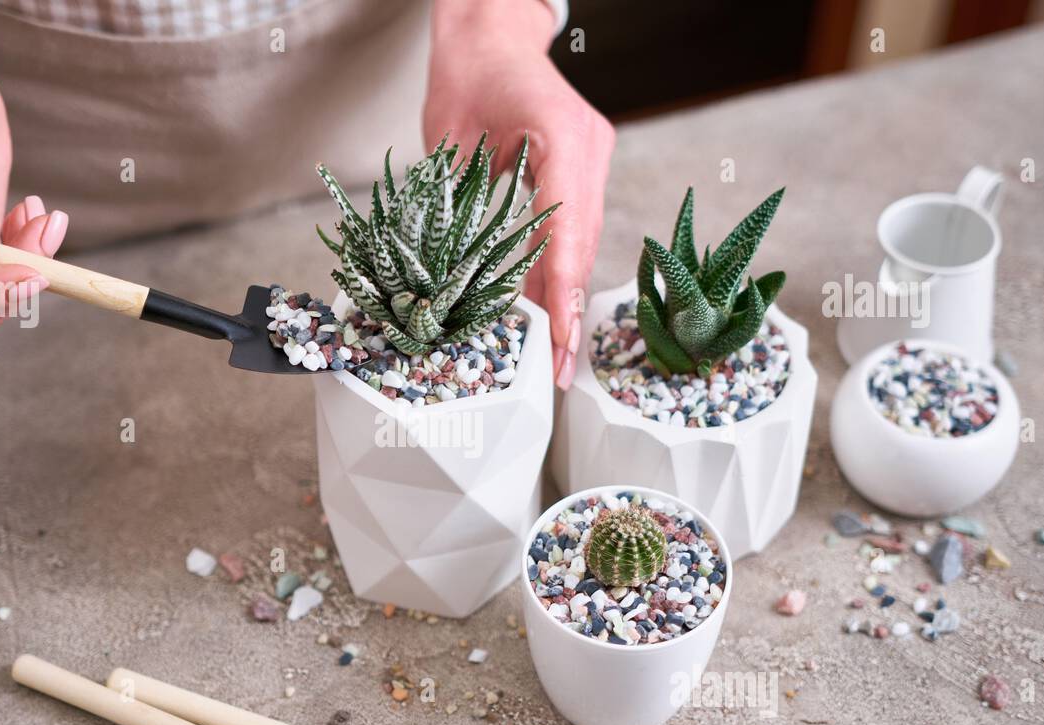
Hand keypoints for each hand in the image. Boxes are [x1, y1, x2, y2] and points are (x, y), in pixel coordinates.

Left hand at [424, 0, 614, 388]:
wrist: (491, 34)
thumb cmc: (465, 73)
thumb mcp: (450, 136)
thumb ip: (461, 203)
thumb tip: (457, 277)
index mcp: (563, 136)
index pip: (567, 229)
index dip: (561, 291)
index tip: (556, 339)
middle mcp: (589, 149)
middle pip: (583, 245)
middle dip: (569, 312)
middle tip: (557, 371)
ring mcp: (593, 159)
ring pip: (581, 244)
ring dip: (566, 299)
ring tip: (555, 357)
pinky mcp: (584, 169)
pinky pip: (572, 231)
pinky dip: (557, 272)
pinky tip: (547, 314)